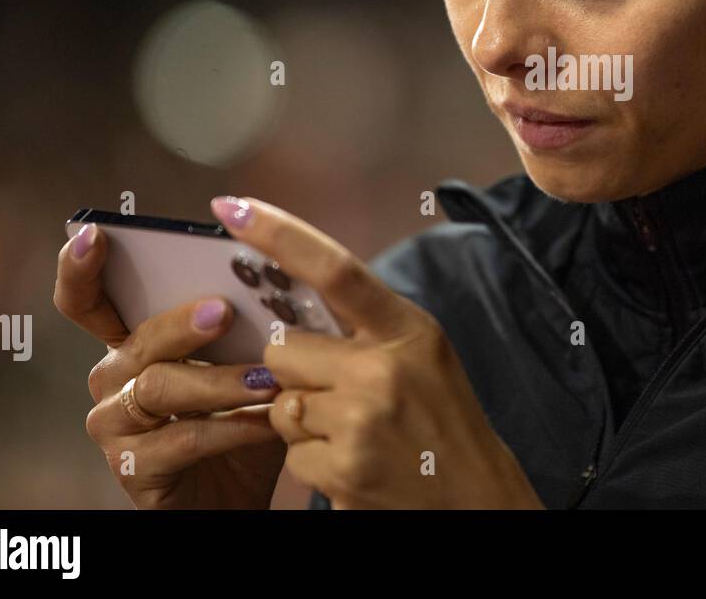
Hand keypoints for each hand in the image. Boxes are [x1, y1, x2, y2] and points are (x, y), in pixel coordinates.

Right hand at [55, 224, 287, 508]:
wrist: (239, 495)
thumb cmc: (243, 415)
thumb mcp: (248, 361)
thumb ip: (248, 322)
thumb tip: (275, 270)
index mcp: (132, 342)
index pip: (88, 300)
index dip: (81, 267)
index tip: (96, 234)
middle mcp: (112, 378)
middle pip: (137, 341)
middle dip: (180, 323)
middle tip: (224, 311)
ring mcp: (115, 426)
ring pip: (160, 389)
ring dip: (220, 381)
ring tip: (269, 378)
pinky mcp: (133, 470)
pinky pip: (182, 440)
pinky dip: (231, 428)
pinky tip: (268, 420)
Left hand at [210, 195, 544, 509]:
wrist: (473, 497)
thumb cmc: (442, 418)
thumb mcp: (423, 353)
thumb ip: (367, 324)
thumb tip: (288, 297)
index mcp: (408, 329)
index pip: (335, 270)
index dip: (280, 235)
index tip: (232, 206)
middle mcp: (383, 370)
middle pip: (281, 349)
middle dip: (295, 371)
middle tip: (339, 391)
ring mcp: (361, 422)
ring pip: (279, 403)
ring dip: (303, 419)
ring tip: (352, 431)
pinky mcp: (341, 469)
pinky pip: (288, 452)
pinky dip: (312, 460)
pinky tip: (351, 463)